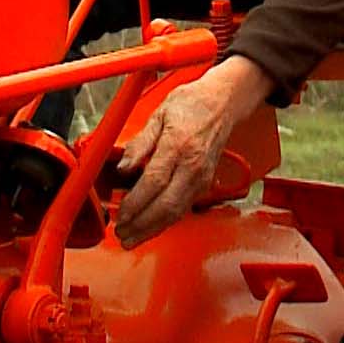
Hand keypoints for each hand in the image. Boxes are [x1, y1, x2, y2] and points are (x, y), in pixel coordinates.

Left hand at [112, 56, 274, 247]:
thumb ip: (140, 143)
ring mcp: (202, 177)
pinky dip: (166, 222)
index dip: (135, 203)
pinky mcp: (205, 184)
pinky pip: (183, 208)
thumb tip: (123, 167)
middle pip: (167, 206)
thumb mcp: (159, 114)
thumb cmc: (191, 105)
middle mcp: (193, 167)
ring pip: (177, 212)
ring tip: (132, 238)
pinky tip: (151, 227)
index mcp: (178, 146)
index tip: (120, 214)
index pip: (154, 182)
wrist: (223, 103)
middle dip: (142, 225)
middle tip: (122, 235)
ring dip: (153, 229)